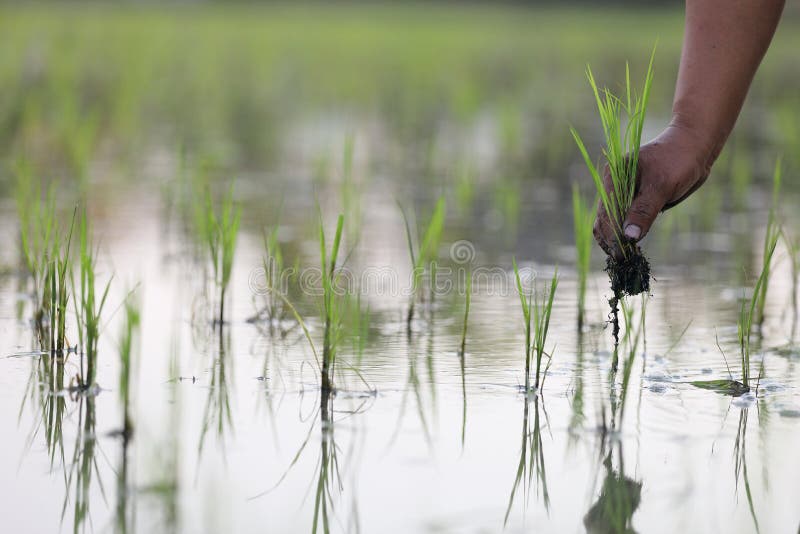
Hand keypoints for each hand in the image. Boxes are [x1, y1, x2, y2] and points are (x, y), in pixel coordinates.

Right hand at [593, 121, 716, 258]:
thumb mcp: (662, 186)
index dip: (612, 236)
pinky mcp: (633, 202)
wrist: (695, 149)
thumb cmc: (679, 161)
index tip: (622, 256)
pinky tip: (633, 247)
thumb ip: (644, 210)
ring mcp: (623, 195)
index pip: (607, 214)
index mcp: (614, 178)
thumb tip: (628, 236)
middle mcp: (613, 187)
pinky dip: (626, 235)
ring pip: (611, 223)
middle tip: (625, 260)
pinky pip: (624, 221)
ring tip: (628, 257)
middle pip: (604, 220)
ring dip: (617, 240)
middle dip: (612, 241)